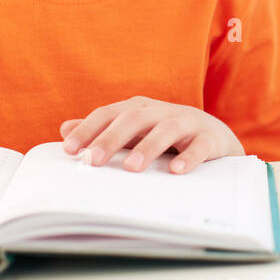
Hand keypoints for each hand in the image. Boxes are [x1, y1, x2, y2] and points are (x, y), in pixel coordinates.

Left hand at [60, 96, 244, 173]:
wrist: (215, 135)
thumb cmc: (166, 134)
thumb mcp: (134, 130)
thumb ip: (102, 130)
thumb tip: (64, 129)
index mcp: (139, 108)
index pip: (109, 114)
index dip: (89, 130)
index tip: (71, 151)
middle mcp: (160, 111)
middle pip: (134, 119)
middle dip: (112, 138)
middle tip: (94, 160)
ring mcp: (187, 122)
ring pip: (166, 129)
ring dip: (148, 147)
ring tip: (132, 168)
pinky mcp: (209, 137)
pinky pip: (199, 146)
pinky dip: (189, 157)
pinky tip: (176, 170)